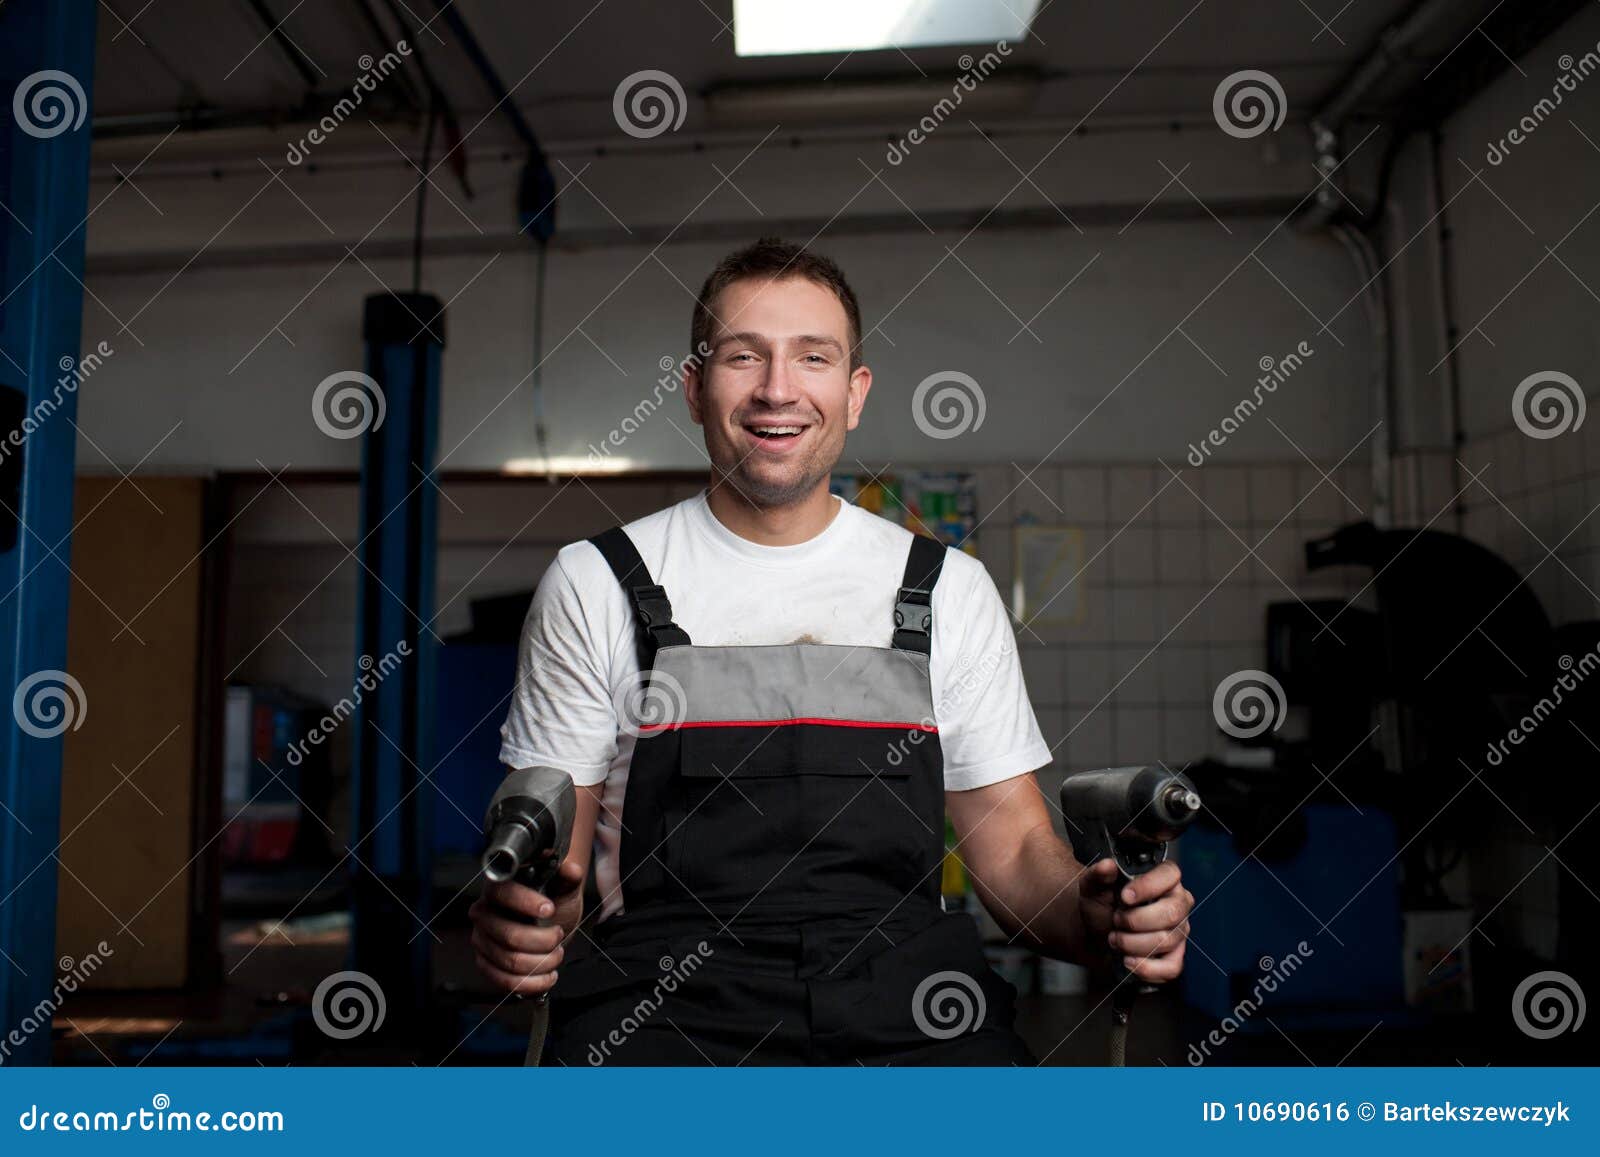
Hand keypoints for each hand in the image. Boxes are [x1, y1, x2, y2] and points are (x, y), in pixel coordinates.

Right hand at [468, 855, 584, 996]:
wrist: (549, 922)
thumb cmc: (552, 901)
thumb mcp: (563, 887)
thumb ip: (567, 877)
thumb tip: (572, 869)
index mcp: (498, 888)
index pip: (504, 894)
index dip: (527, 903)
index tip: (550, 908)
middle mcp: (483, 913)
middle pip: (510, 935)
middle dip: (543, 941)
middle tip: (559, 935)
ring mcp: (481, 940)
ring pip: (510, 961)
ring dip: (542, 963)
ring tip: (557, 954)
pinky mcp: (485, 963)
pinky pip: (505, 981)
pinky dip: (532, 983)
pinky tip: (548, 975)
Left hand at [1078, 859, 1192, 982]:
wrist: (1095, 934)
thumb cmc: (1101, 906)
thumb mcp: (1093, 887)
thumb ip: (1098, 874)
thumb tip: (1107, 866)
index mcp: (1162, 879)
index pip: (1170, 874)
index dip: (1148, 886)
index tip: (1125, 896)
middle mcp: (1177, 903)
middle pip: (1171, 912)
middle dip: (1135, 921)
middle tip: (1116, 920)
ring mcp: (1179, 931)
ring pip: (1167, 940)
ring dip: (1133, 943)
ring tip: (1115, 939)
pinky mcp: (1175, 956)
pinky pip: (1171, 967)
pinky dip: (1146, 967)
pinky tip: (1128, 960)